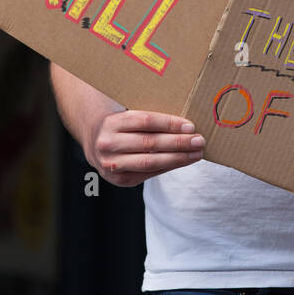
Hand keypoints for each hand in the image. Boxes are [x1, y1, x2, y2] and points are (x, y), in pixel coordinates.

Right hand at [87, 110, 204, 186]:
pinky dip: (169, 166)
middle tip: (199, 140)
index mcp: (112, 123)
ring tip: (196, 153)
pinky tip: (183, 161)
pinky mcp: (120, 180)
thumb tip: (185, 124)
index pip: (145, 121)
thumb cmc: (122, 126)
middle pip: (149, 143)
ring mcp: (112, 164)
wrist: (94, 143)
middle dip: (178, 142)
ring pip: (150, 161)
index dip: (169, 123)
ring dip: (178, 158)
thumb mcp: (128, 115)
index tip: (190, 126)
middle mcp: (108, 144)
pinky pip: (149, 173)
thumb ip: (150, 119)